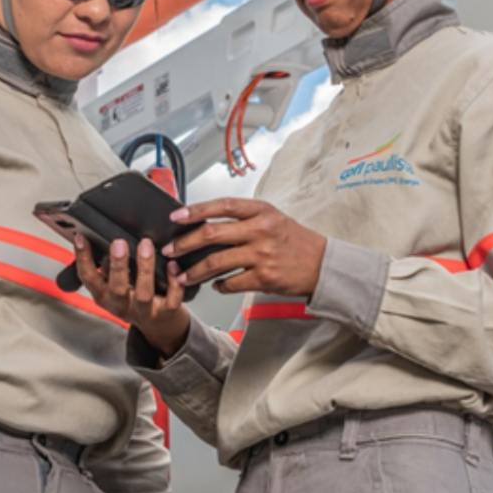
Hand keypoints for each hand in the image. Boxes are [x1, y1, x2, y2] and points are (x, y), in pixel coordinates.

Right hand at [74, 235, 190, 358]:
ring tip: (145, 245)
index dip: (83, 258)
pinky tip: (172, 266)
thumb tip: (100, 243)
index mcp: (104, 297)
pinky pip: (171, 300)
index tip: (81, 237)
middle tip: (118, 243)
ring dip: (144, 269)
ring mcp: (144, 312)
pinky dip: (173, 283)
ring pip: (143, 294)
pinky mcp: (165, 313)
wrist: (159, 327)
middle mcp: (121, 306)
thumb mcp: (112, 286)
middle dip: (117, 265)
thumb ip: (106, 268)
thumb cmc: (132, 299)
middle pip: (116, 289)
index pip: (89, 278)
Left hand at [162, 197, 327, 298]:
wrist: (323, 265)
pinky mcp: (264, 278)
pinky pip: (231, 283)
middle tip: (169, 250)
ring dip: (194, 271)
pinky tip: (215, 286)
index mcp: (260, 211)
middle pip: (211, 234)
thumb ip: (243, 217)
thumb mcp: (271, 218)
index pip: (221, 206)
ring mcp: (261, 255)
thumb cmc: (294, 240)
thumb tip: (206, 220)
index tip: (176, 216)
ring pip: (215, 263)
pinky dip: (219, 286)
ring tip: (182, 276)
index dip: (195, 210)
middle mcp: (260, 230)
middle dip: (184, 243)